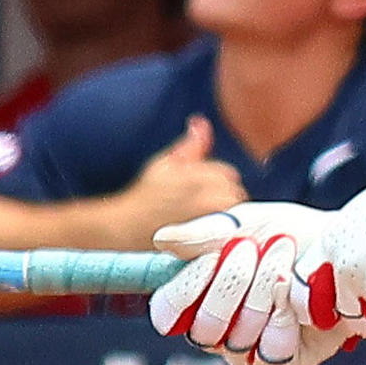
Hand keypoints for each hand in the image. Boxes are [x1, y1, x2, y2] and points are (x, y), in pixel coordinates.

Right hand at [119, 116, 244, 230]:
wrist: (130, 226)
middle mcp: (215, 199)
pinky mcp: (215, 241)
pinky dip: (224, 229)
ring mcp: (217, 222)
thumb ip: (192, 144)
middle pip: (235, 193)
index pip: (228, 174)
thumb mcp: (167, 162)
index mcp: (207, 178)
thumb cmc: (147, 195)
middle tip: (198, 201)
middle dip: (222, 194)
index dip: (215, 178)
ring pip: (235, 212)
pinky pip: (231, 231)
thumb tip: (202, 123)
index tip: (200, 186)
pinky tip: (205, 229)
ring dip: (225, 212)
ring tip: (202, 216)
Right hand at [152, 202, 355, 364]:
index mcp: (199, 296)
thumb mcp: (248, 224)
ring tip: (286, 265)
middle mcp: (219, 330)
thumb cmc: (293, 236)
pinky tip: (299, 299)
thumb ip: (205, 235)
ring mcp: (249, 352)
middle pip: (203, 328)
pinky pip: (272, 352)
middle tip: (254, 250)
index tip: (207, 261)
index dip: (182, 292)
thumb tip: (162, 241)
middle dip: (232, 281)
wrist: (344, 250)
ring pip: (238, 337)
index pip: (167, 312)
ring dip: (266, 291)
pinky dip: (287, 319)